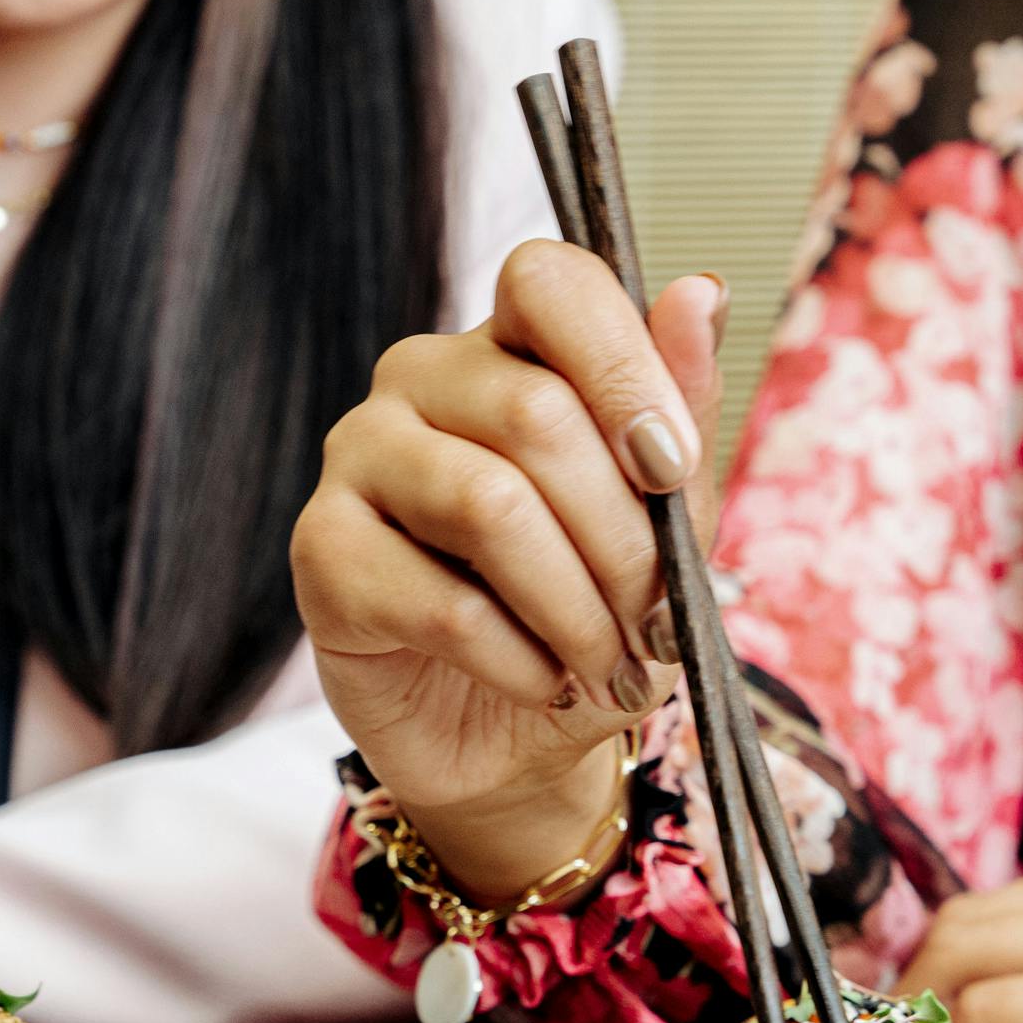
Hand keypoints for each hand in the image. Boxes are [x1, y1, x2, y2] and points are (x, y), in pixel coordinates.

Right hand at [291, 242, 725, 897]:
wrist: (518, 741)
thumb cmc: (591, 612)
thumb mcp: (666, 521)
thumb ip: (679, 407)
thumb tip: (702, 292)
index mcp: (508, 346)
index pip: (549, 281)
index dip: (623, 367)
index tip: (670, 468)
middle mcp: (419, 379)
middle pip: (536, 414)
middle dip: (622, 540)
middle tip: (656, 623)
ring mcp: (357, 457)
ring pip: (488, 506)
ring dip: (575, 608)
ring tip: (605, 665)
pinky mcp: (320, 553)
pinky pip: (439, 602)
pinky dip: (518, 660)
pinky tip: (541, 682)